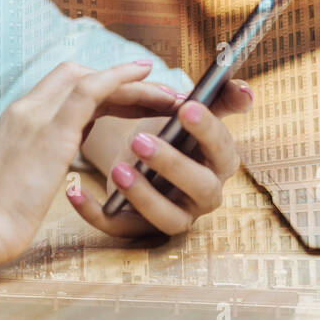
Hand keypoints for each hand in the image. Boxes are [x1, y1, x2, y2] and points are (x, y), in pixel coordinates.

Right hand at [0, 60, 180, 266]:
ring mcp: (35, 116)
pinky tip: (145, 76)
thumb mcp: (20, 178)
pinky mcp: (50, 131)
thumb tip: (63, 161)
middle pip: (78, 76)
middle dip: (121, 81)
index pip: (63, 87)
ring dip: (131, 83)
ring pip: (89, 79)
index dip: (100, 85)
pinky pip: (90, 91)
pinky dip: (119, 79)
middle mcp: (25, 109)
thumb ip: (41, 158)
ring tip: (167, 95)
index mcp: (18, 119)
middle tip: (160, 95)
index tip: (131, 94)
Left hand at [65, 79, 251, 237]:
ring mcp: (173, 215)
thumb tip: (244, 90)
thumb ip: (221, 99)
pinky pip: (119, 229)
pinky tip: (74, 190)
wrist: (144, 156)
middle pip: (199, 188)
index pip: (223, 149)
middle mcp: (203, 195)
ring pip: (165, 218)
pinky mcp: (139, 228)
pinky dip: (94, 213)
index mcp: (220, 162)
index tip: (184, 108)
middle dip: (171, 164)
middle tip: (140, 140)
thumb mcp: (195, 114)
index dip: (206, 130)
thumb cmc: (175, 132)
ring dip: (142, 195)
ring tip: (116, 170)